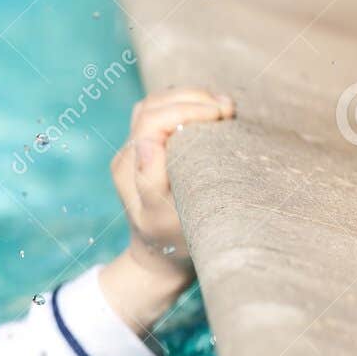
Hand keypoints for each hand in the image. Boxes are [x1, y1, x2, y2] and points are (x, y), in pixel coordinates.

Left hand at [101, 86, 235, 334]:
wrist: (162, 257)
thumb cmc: (170, 242)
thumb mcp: (162, 219)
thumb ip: (151, 182)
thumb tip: (148, 142)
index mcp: (129, 168)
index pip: (151, 119)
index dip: (187, 108)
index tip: (222, 115)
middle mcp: (129, 154)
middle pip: (153, 105)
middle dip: (192, 99)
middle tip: (228, 110)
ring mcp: (138, 149)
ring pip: (157, 103)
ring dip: (190, 98)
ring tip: (223, 109)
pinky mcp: (152, 148)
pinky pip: (165, 113)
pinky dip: (188, 105)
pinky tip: (213, 113)